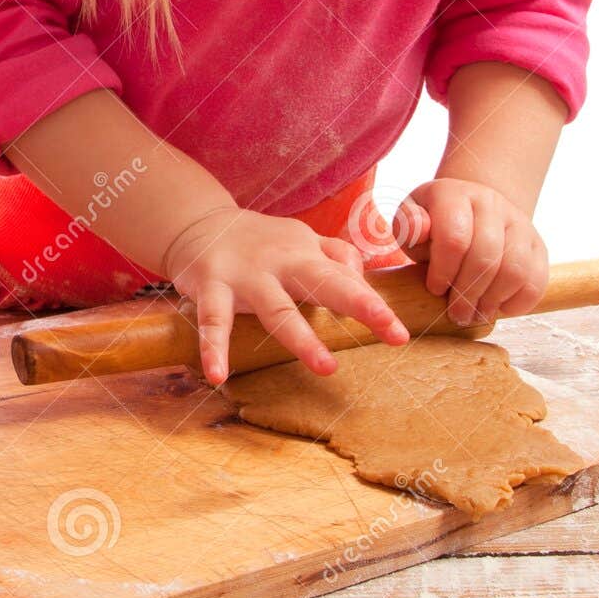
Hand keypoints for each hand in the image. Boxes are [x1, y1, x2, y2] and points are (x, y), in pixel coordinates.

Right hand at [161, 205, 409, 385]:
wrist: (198, 222)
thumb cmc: (260, 240)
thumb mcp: (303, 240)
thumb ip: (337, 257)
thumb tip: (365, 285)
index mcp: (306, 254)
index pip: (347, 280)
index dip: (375, 306)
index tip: (400, 335)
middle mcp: (280, 263)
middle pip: (323, 283)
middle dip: (358, 303)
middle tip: (390, 330)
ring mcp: (245, 275)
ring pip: (276, 309)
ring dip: (302, 338)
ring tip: (327, 368)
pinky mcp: (210, 286)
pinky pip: (212, 320)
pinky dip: (213, 347)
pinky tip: (217, 376)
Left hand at [401, 178, 548, 325]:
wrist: (472, 212)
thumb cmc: (434, 225)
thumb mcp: (410, 223)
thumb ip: (410, 228)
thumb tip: (422, 230)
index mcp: (453, 194)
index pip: (454, 238)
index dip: (444, 271)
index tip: (435, 289)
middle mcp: (491, 202)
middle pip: (486, 257)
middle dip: (468, 293)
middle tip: (456, 313)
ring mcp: (519, 223)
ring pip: (514, 270)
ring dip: (492, 300)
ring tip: (475, 314)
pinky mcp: (538, 245)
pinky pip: (537, 280)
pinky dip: (518, 302)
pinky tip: (498, 308)